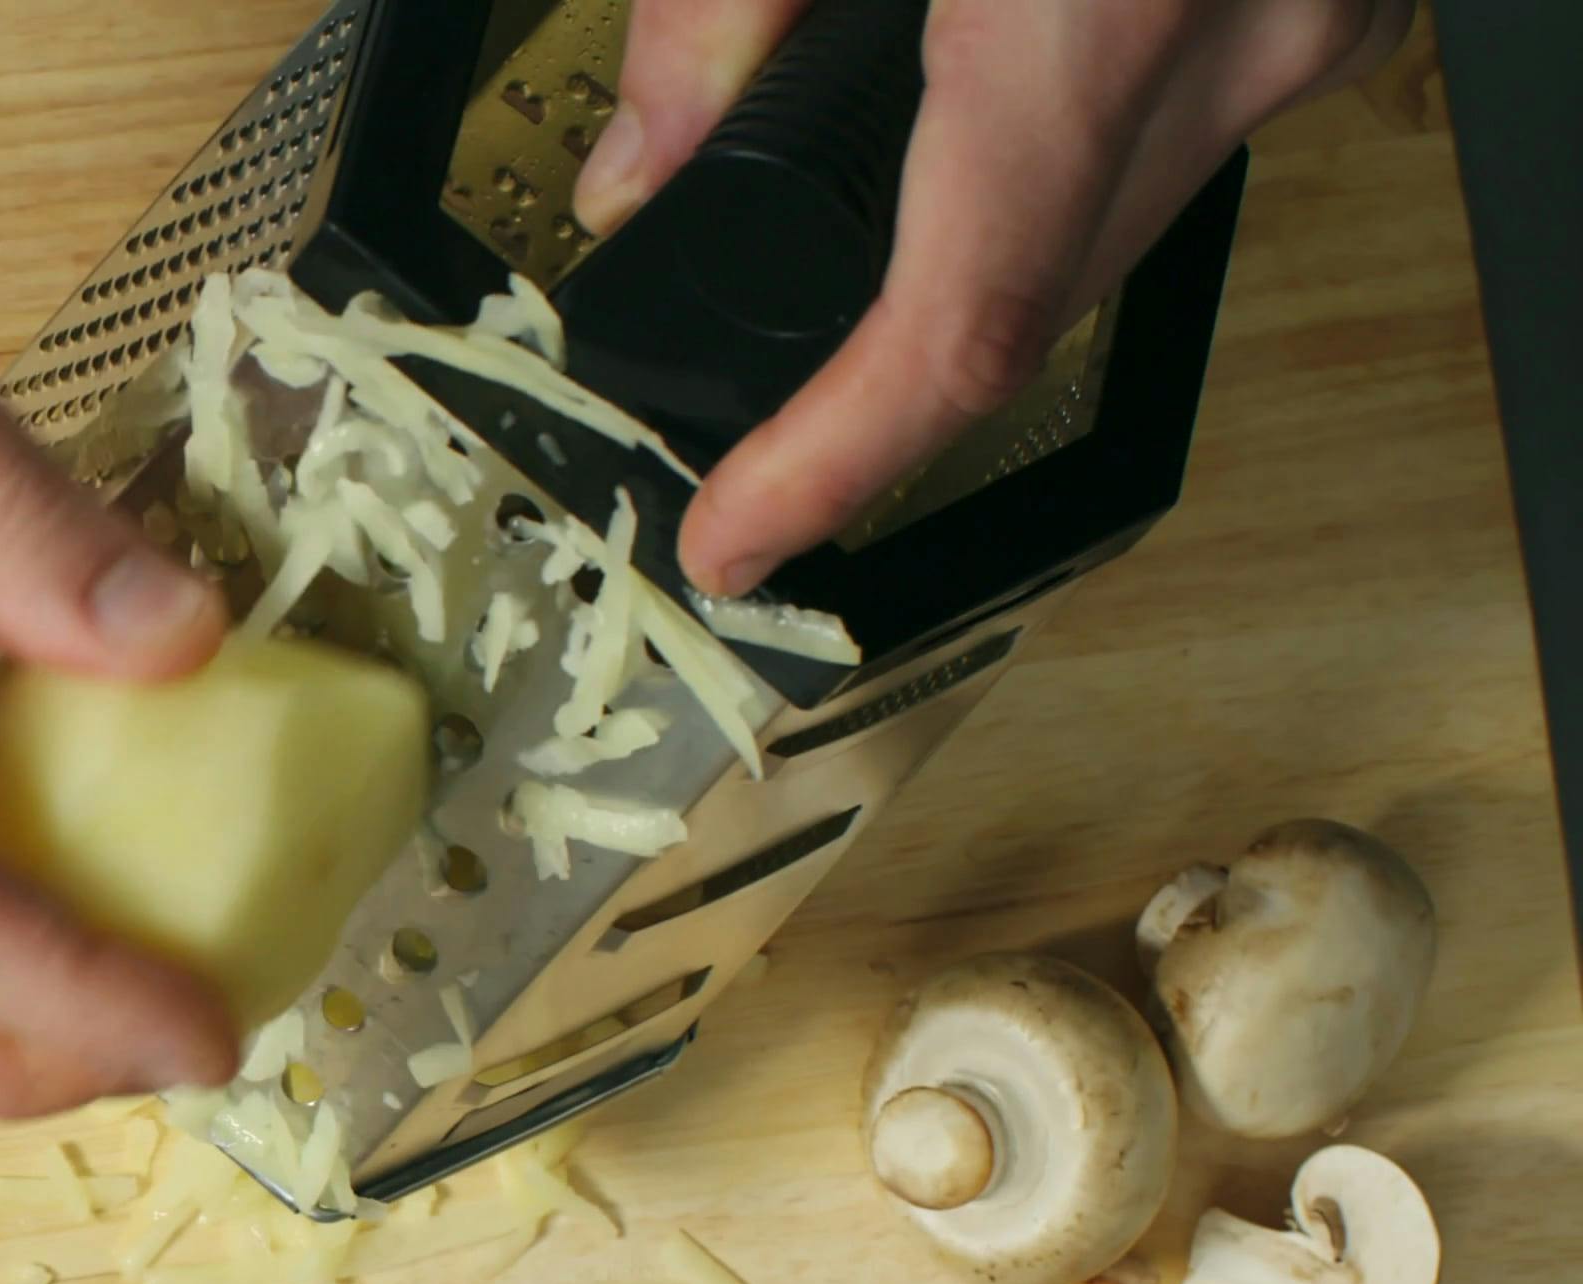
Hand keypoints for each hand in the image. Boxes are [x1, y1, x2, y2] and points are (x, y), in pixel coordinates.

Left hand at [573, 0, 1414, 592]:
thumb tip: (642, 160)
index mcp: (1102, 1)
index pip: (966, 320)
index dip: (835, 463)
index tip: (738, 542)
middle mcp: (1253, 25)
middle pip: (1036, 287)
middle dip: (877, 373)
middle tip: (749, 430)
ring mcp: (1327, 9)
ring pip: (1115, 212)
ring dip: (973, 248)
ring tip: (828, 275)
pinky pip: (1182, 117)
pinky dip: (1058, 146)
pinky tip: (975, 104)